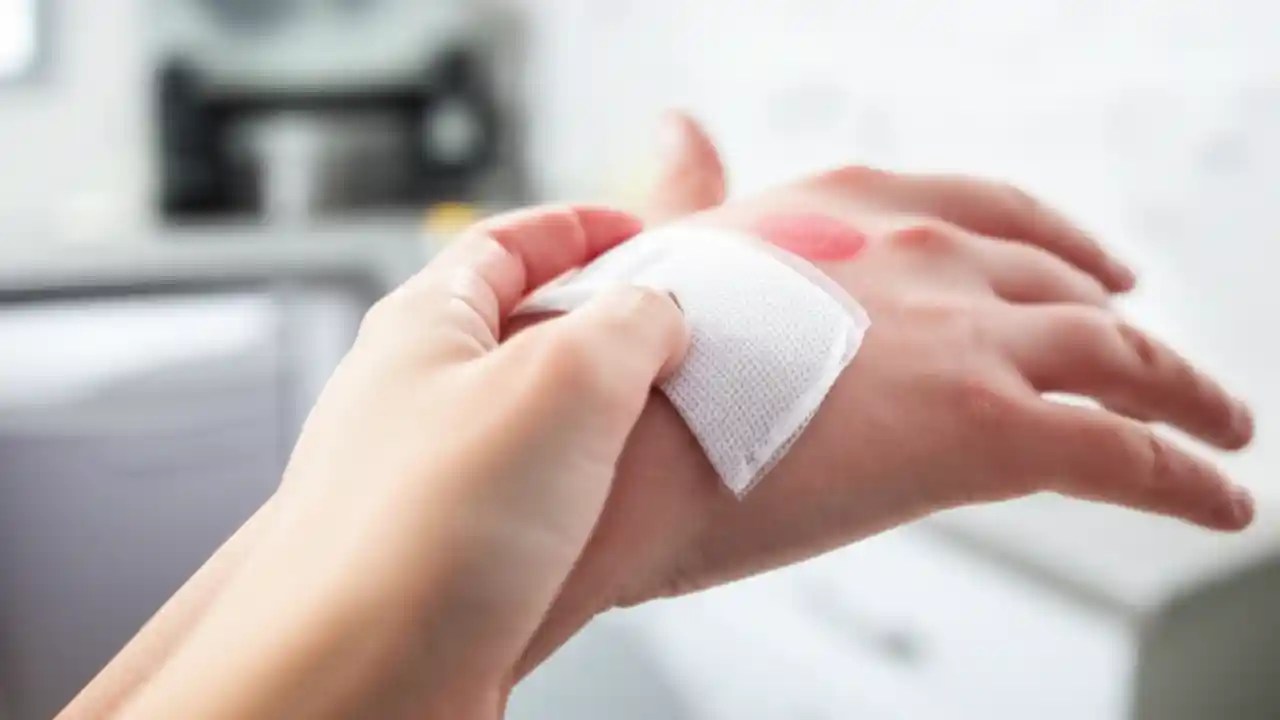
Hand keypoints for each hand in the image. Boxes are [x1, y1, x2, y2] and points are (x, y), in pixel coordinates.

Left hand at [120, 206, 685, 718]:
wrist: (358, 685)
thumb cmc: (429, 530)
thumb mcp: (563, 381)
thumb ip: (629, 323)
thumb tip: (661, 315)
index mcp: (424, 326)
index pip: (502, 243)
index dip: (576, 227)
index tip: (641, 232)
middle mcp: (415, 396)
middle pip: (518, 327)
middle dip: (598, 319)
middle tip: (671, 327)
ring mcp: (427, 477)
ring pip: (529, 417)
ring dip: (599, 409)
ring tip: (664, 415)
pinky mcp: (447, 555)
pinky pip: (529, 495)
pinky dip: (582, 485)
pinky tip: (618, 506)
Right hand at [518, 114, 1254, 672]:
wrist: (599, 450)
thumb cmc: (615, 368)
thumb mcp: (663, 254)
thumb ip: (697, 195)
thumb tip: (681, 129)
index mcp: (846, 203)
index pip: (986, 208)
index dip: (1053, 238)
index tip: (1090, 266)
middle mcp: (919, 250)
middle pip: (1064, 284)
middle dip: (1123, 321)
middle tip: (1154, 354)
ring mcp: (961, 332)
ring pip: (1121, 357)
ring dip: (1188, 395)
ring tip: (1222, 428)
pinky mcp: (987, 429)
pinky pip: (1124, 454)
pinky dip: (1187, 478)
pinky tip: (1215, 499)